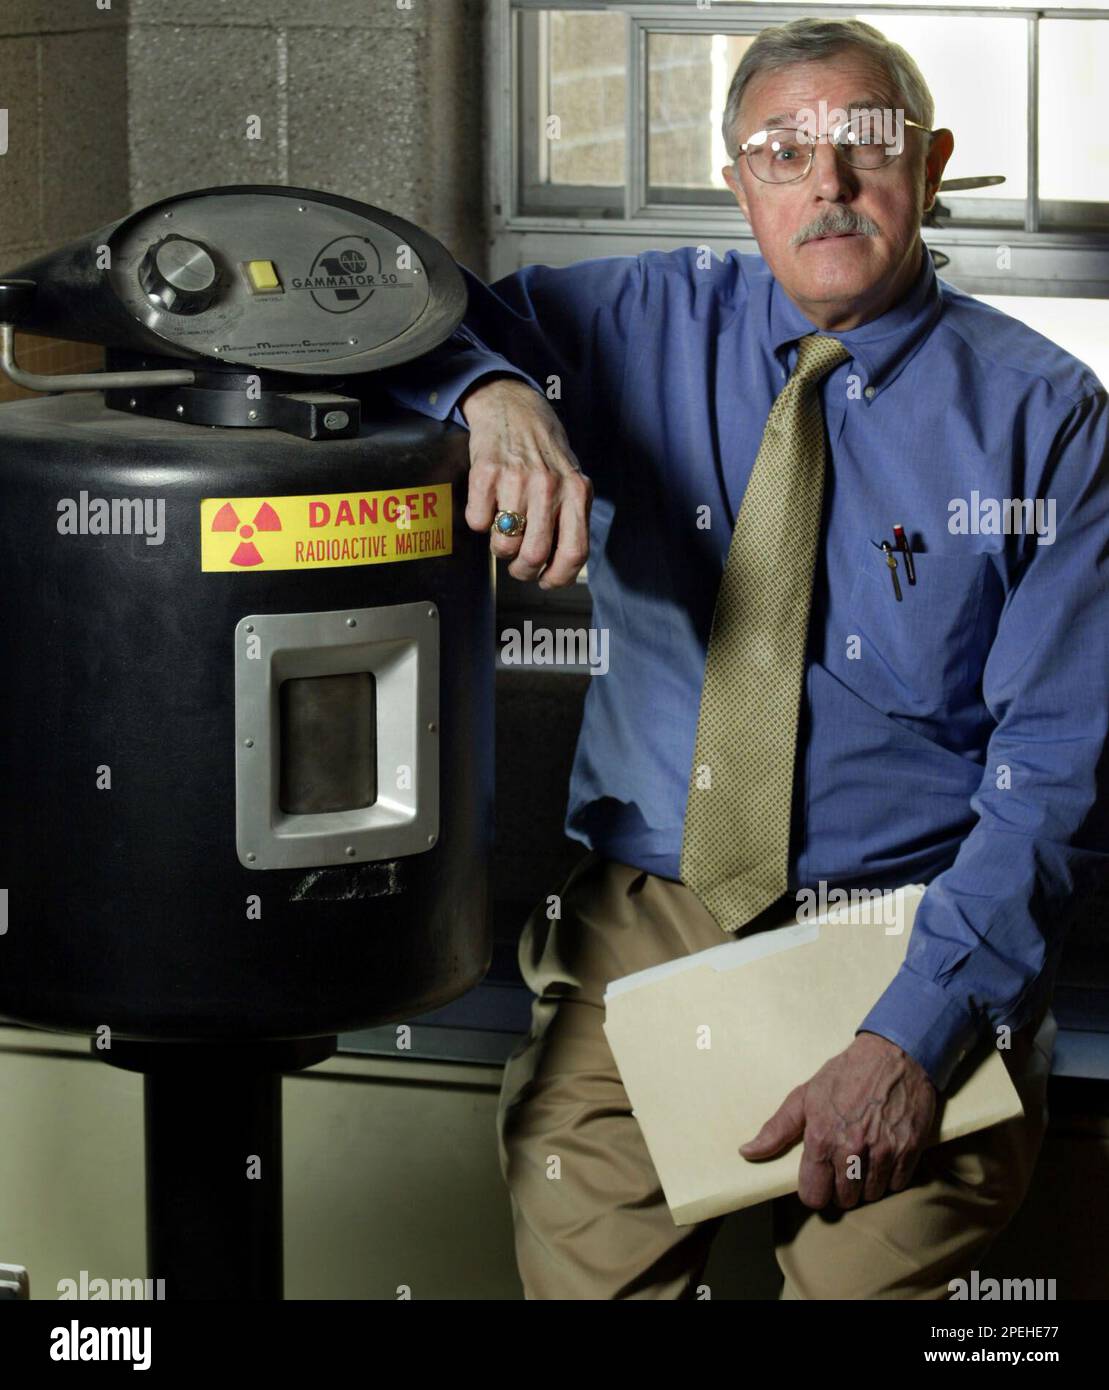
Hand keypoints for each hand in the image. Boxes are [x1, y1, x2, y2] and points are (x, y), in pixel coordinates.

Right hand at [459, 377, 591, 587]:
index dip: (559, 577)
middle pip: (535, 555)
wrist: (512, 404)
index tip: (547, 580)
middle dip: (523, 570)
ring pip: (503, 545)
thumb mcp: (570, 479)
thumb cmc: (542, 450)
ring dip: (499, 548)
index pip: (575, 552)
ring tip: (503, 531)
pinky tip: (488, 504)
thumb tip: (558, 566)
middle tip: (518, 564)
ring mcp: (516, 479)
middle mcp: (549, 486)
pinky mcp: (486, 473)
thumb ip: (570, 517)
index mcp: (576, 492)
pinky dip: (479, 522)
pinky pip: (477, 523)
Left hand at [738, 1032, 936, 1209]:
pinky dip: (891, 1176)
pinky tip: (884, 1155)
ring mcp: (884, 1151)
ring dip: (867, 1183)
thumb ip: (777, 1129)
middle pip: (844, 1199)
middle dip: (841, 1188)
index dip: (815, 1191)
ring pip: (871, 1194)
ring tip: (864, 1159)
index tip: (819, 1180)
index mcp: (822, 1138)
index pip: (814, 1196)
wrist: (892, 1054)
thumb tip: (747, 1153)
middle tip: (843, 1166)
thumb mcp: (805, 1095)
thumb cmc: (845, 1074)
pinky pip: (898, 1184)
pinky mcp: (910, 1150)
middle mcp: (852, 1149)